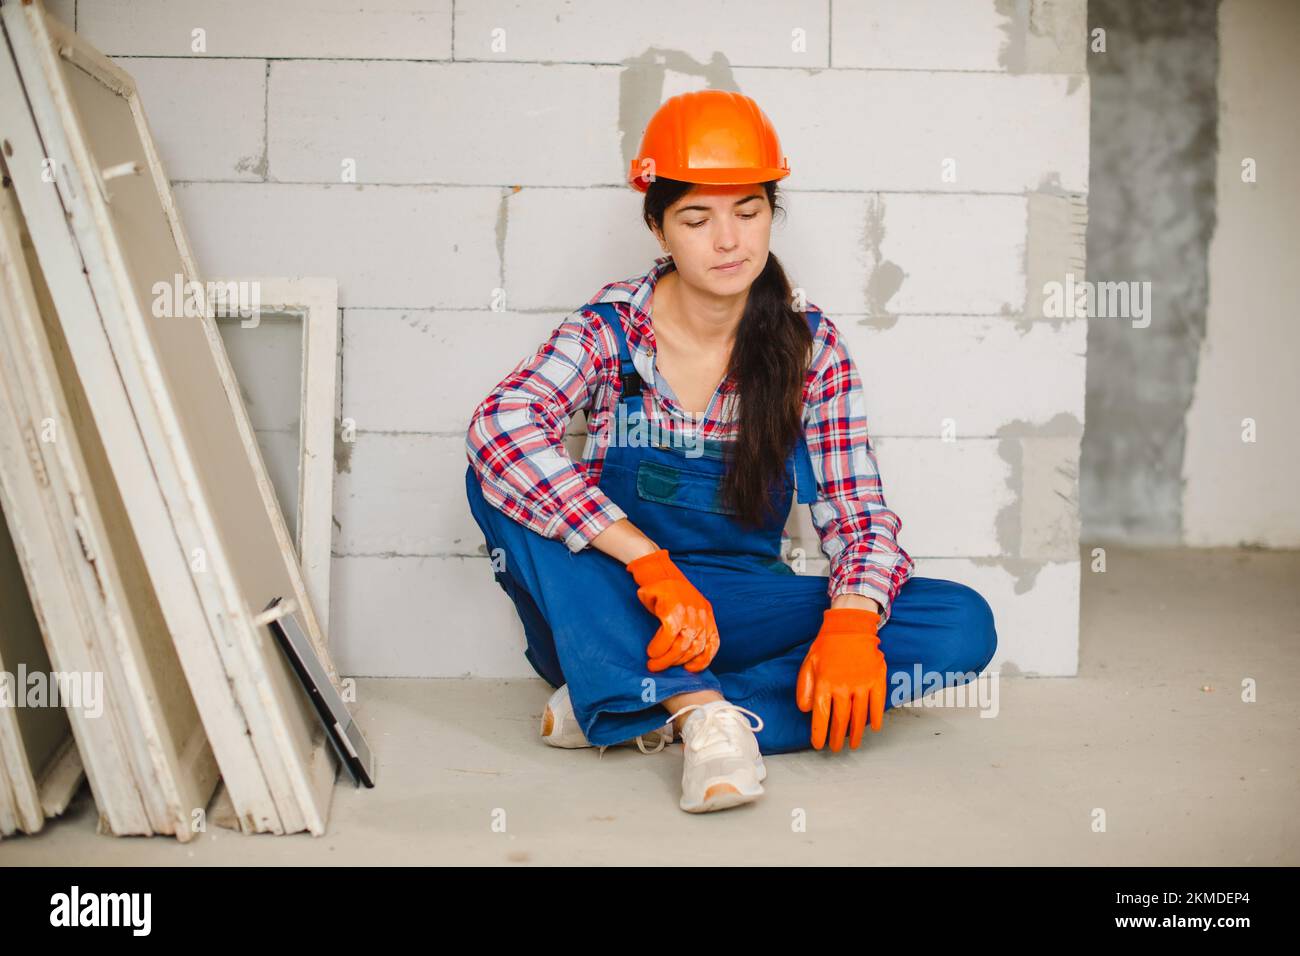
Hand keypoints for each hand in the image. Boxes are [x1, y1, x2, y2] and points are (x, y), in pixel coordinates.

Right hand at [625, 548, 719, 672]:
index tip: (690, 669)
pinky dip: (660, 647)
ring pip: (681, 645)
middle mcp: (700, 612)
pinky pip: (668, 636)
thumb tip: (683, 652)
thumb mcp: (686, 606)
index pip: (713, 641)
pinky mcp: (672, 609)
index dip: (703, 660)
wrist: (655, 568)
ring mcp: (687, 610)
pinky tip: (653, 652)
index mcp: (706, 612)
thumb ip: (689, 624)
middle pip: (695, 647)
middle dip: (676, 662)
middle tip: (661, 667)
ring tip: (654, 662)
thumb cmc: (667, 591)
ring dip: (666, 659)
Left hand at [796, 607, 886, 750]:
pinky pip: (878, 703)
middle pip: (840, 720)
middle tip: (835, 748)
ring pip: (859, 716)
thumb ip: (805, 687)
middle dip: (836, 737)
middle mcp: (843, 686)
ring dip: (856, 733)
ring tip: (853, 744)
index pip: (821, 716)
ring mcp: (862, 683)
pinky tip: (875, 728)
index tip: (818, 745)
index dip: (819, 733)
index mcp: (824, 683)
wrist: (850, 626)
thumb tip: (805, 710)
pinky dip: (877, 717)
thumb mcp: (809, 663)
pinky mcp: (876, 679)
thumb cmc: (827, 645)